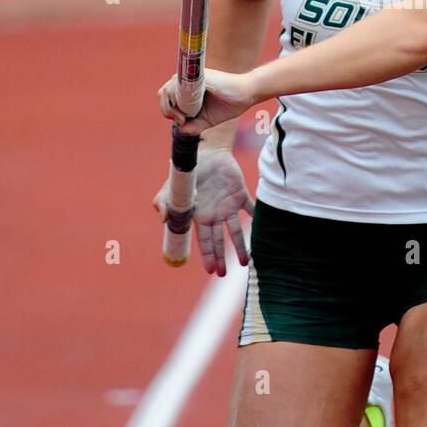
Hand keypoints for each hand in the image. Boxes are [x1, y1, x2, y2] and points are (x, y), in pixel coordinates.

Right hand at [152, 147, 254, 275]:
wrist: (203, 152)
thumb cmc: (186, 172)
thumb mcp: (172, 188)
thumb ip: (164, 203)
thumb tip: (163, 219)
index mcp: (199, 216)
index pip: (204, 240)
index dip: (208, 255)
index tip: (211, 270)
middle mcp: (215, 215)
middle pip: (219, 240)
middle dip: (221, 258)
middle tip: (223, 274)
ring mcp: (228, 206)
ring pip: (236, 230)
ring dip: (241, 246)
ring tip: (246, 263)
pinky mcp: (240, 194)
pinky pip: (252, 208)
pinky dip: (258, 217)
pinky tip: (263, 231)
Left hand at [158, 68, 254, 134]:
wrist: (247, 94)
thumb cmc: (229, 104)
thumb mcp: (207, 120)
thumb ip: (193, 125)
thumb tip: (180, 130)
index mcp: (189, 88)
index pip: (166, 97)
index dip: (168, 110)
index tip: (180, 120)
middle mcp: (188, 80)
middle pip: (162, 93)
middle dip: (166, 109)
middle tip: (180, 119)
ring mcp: (192, 76)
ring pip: (166, 90)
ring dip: (170, 107)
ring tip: (183, 117)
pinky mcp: (198, 76)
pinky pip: (178, 86)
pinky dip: (177, 100)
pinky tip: (188, 110)